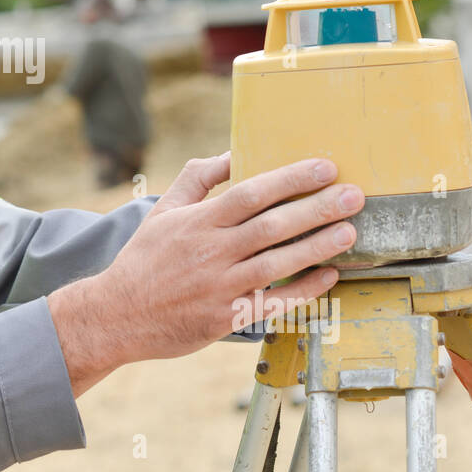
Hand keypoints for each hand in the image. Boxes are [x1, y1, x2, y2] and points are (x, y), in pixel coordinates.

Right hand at [47, 153, 363, 396]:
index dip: (291, 180)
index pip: (251, 193)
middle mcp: (211, 252)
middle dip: (317, 208)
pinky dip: (305, 290)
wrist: (117, 314)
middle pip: (272, 226)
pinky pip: (275, 302)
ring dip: (318, 246)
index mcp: (197, 222)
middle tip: (354, 195)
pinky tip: (330, 276)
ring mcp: (220, 287)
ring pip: (279, 263)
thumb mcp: (163, 211)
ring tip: (349, 231)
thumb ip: (197, 179)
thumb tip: (232, 154)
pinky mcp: (228, 317)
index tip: (325, 167)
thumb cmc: (144, 259)